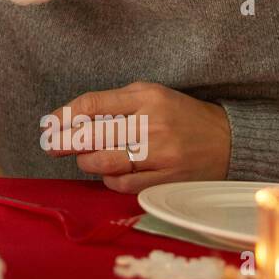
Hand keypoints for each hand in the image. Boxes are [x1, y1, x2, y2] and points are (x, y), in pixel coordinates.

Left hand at [42, 81, 230, 193]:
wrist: (229, 140)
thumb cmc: (180, 116)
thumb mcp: (152, 95)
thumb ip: (115, 104)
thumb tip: (73, 120)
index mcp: (146, 96)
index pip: (94, 104)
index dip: (65, 115)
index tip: (50, 124)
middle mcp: (153, 123)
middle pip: (95, 134)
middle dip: (65, 142)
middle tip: (52, 147)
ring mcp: (161, 153)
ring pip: (107, 161)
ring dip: (87, 162)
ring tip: (84, 159)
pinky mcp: (168, 178)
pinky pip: (125, 183)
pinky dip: (109, 179)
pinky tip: (109, 173)